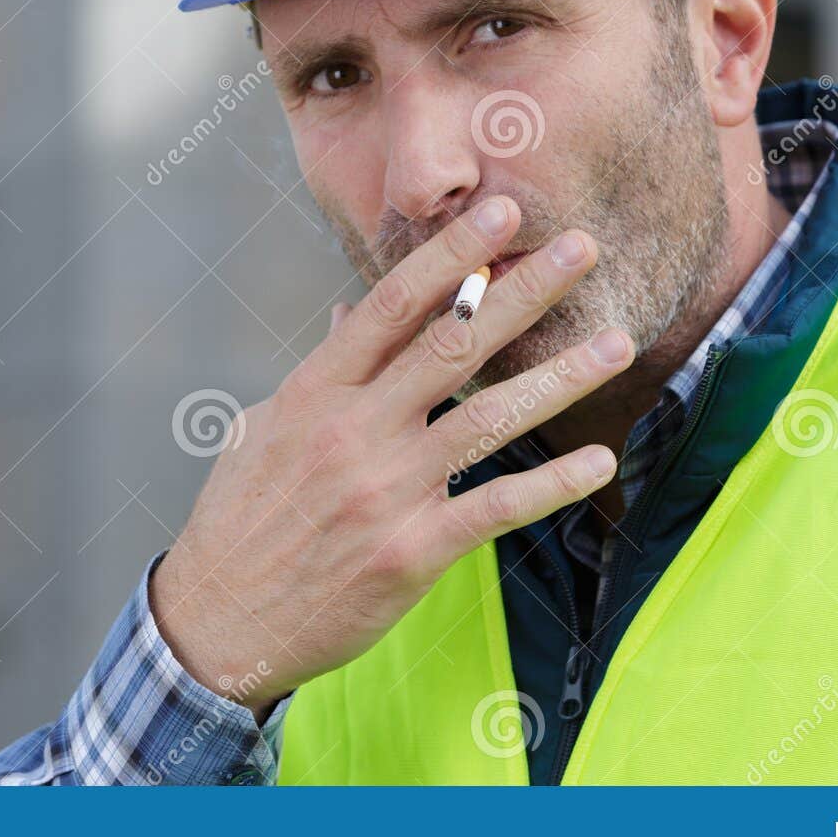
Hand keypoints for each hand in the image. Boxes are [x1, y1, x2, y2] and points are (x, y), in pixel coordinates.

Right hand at [148, 196, 635, 719]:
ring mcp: (385, 492)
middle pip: (453, 344)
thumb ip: (321, 372)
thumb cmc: (241, 519)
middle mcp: (354, 432)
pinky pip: (495, 507)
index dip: (451, 254)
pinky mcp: (411, 552)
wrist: (220, 621)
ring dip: (560, 377)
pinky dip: (551, 484)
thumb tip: (350, 314)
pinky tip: (599, 461)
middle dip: (524, 291)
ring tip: (617, 344)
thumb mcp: (264, 430)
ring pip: (489, 418)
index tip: (501, 214)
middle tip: (581, 249)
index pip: (392, 305)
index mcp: (314, 393)